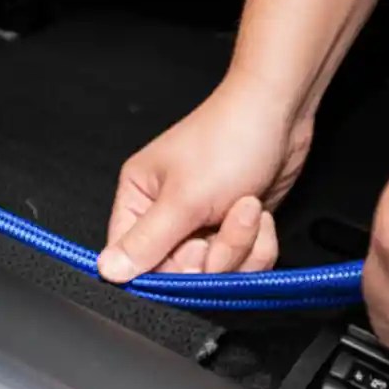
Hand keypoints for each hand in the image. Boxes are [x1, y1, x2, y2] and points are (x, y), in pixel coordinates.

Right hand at [98, 81, 313, 282]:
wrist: (282, 115)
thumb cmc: (229, 140)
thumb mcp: (183, 199)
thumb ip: (145, 242)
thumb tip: (106, 270)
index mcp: (139, 201)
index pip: (133, 261)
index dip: (165, 270)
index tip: (192, 253)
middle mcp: (166, 218)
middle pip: (182, 274)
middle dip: (215, 254)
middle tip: (225, 218)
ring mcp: (202, 227)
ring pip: (216, 273)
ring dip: (241, 246)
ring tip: (247, 207)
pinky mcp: (233, 232)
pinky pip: (243, 265)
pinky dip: (258, 244)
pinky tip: (258, 213)